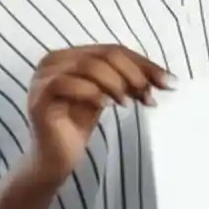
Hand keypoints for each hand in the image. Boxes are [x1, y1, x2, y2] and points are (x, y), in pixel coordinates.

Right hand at [22, 46, 170, 186]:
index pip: (113, 50)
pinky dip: (92, 92)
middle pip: (103, 55)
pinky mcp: (39, 98)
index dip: (143, 64)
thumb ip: (129, 81)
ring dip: (115, 83)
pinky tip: (107, 106)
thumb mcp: (109, 95)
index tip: (168, 82)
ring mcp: (43, 77)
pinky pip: (67, 84)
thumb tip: (168, 79)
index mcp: (70, 55)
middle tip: (149, 94)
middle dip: (133, 73)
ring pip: (88, 66)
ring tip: (128, 103)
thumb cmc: (80, 124)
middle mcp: (53, 60)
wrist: (55, 159)